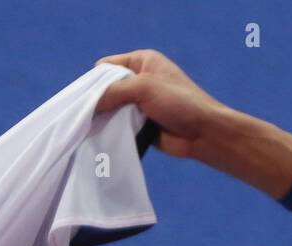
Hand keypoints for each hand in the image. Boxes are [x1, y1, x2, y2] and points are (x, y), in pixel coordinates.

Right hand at [93, 49, 226, 158]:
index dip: (95, 80)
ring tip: (93, 128)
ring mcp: (142, 103)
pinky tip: (104, 137)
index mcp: (143, 61)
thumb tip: (89, 105)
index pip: (107, 66)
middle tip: (86, 115)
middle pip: (108, 89)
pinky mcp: (143, 124)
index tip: (85, 97)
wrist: (205, 133)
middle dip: (98, 101)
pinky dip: (114, 130)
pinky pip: (121, 125)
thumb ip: (113, 92)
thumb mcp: (143, 88)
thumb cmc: (179, 102)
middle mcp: (141, 80)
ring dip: (106, 118)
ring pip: (113, 109)